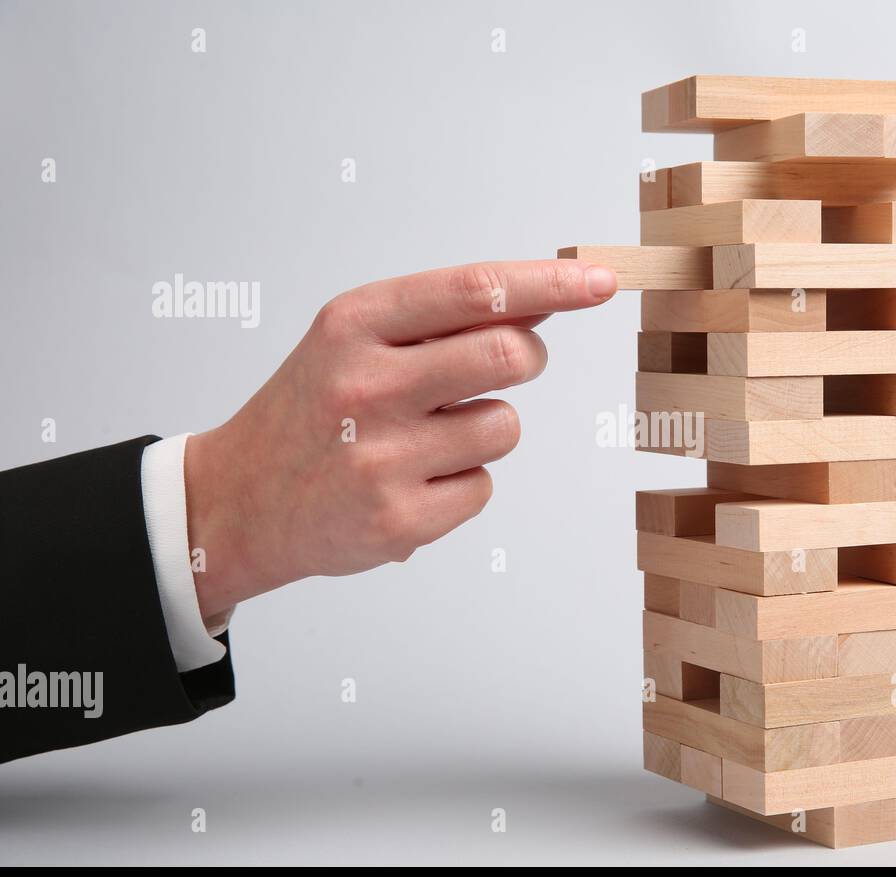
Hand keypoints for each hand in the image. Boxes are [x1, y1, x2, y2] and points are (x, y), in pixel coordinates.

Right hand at [183, 259, 616, 623]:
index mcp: (354, 324)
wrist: (239, 499)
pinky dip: (461, 484)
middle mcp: (365, 385)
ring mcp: (381, 458)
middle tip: (501, 367)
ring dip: (485, 429)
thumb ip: (445, 318)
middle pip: (510, 355)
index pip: (476, 290)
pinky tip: (412, 482)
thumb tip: (541, 298)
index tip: (601, 282)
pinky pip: (483, 488)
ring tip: (426, 439)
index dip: (550, 283)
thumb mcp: (358, 340)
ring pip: (505, 427)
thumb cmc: (313, 408)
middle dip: (525, 358)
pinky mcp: (398, 520)